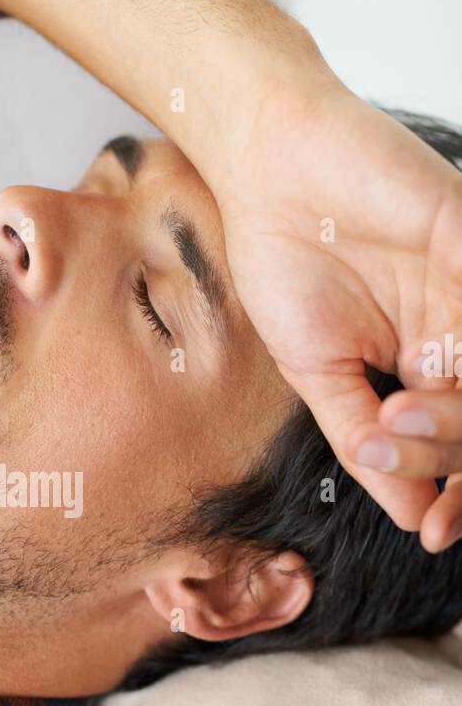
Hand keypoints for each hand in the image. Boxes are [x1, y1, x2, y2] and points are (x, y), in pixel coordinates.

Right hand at [216, 78, 461, 550]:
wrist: (264, 172)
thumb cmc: (284, 259)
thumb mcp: (318, 373)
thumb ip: (363, 440)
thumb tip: (410, 517)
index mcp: (433, 359)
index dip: (459, 492)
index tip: (433, 533)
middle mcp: (461, 326)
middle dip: (456, 461)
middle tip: (412, 477)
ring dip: (455, 418)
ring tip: (398, 414)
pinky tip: (426, 367)